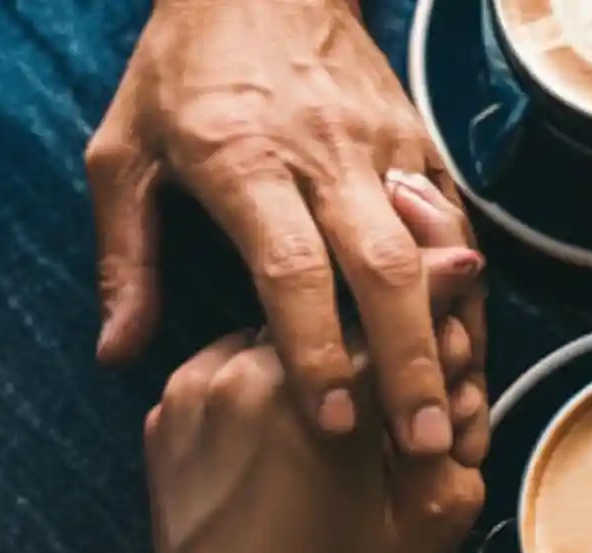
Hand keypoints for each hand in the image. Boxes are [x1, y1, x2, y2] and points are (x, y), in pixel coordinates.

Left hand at [86, 0, 483, 459]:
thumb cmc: (183, 71)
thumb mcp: (125, 152)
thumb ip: (126, 256)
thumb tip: (120, 353)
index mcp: (244, 162)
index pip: (293, 269)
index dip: (317, 350)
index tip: (333, 423)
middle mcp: (325, 156)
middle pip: (384, 269)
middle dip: (409, 362)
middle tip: (424, 442)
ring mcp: (383, 145)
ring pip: (437, 248)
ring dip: (453, 332)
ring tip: (464, 409)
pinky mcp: (416, 139)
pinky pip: (455, 220)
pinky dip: (467, 286)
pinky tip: (472, 342)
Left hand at [135, 325, 485, 552]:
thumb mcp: (436, 513)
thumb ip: (457, 422)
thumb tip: (453, 355)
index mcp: (329, 390)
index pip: (396, 305)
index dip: (433, 300)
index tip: (455, 285)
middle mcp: (254, 369)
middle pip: (335, 315)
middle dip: (376, 332)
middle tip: (396, 371)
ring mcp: (197, 387)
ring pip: (278, 334)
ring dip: (315, 354)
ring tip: (335, 408)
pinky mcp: (163, 410)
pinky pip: (227, 366)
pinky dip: (261, 381)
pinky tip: (281, 427)